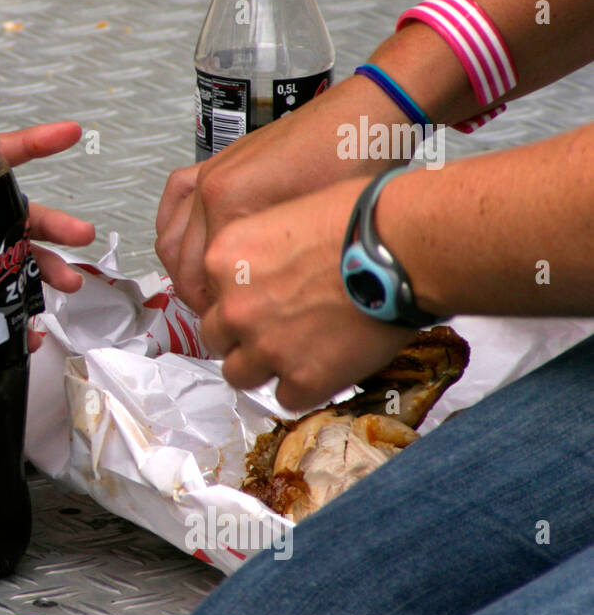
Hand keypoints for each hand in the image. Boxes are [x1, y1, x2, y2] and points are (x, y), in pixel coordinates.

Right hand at [156, 77, 402, 312]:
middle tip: (219, 317)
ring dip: (180, 269)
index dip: (218, 307)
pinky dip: (169, 225)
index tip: (233, 322)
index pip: (206, 274)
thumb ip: (273, 265)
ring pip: (171, 237)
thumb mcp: (316, 229)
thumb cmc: (352, 163)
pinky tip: (179, 244)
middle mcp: (212, 187)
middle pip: (183, 262)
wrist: (360, 117)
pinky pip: (173, 197)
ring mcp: (210, 173)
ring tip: (203, 290)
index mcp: (232, 203)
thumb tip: (257, 299)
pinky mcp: (216, 162)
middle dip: (196, 296)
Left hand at [198, 177, 414, 410]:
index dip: (237, 302)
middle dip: (241, 337)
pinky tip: (326, 367)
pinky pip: (287, 398)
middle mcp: (235, 307)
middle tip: (274, 330)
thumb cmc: (360, 220)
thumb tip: (268, 275)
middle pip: (216, 338)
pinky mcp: (303, 378)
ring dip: (262, 368)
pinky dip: (304, 387)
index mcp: (224, 260)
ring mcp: (266, 347)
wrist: (404, 247)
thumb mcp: (287, 217)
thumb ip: (262, 255)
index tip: (259, 302)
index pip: (211, 296)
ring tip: (294, 354)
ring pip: (238, 375)